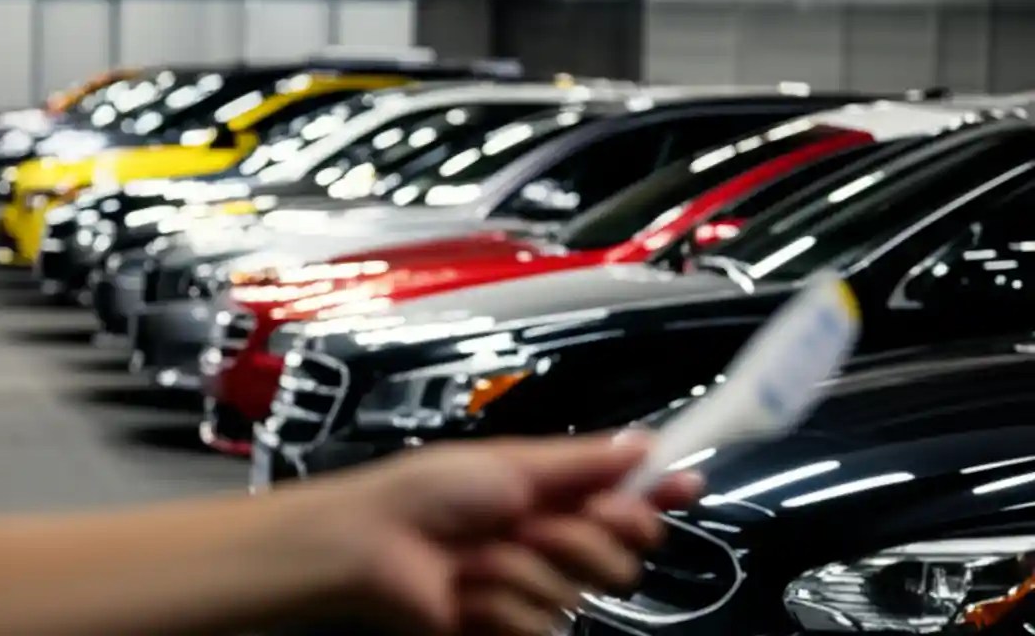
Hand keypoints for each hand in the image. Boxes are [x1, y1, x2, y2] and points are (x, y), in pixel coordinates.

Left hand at [306, 432, 702, 635]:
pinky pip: (539, 626)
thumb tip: (646, 443)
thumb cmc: (432, 492)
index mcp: (556, 496)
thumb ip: (585, 461)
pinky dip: (498, 605)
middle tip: (534, 524)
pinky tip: (465, 593)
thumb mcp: (512, 463)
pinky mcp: (511, 629)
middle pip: (622, 556)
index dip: (659, 496)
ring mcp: (534, 590)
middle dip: (582, 538)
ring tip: (477, 556)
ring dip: (521, 571)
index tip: (687, 486)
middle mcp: (554, 544)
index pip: (629, 500)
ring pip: (577, 594)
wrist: (374, 544)